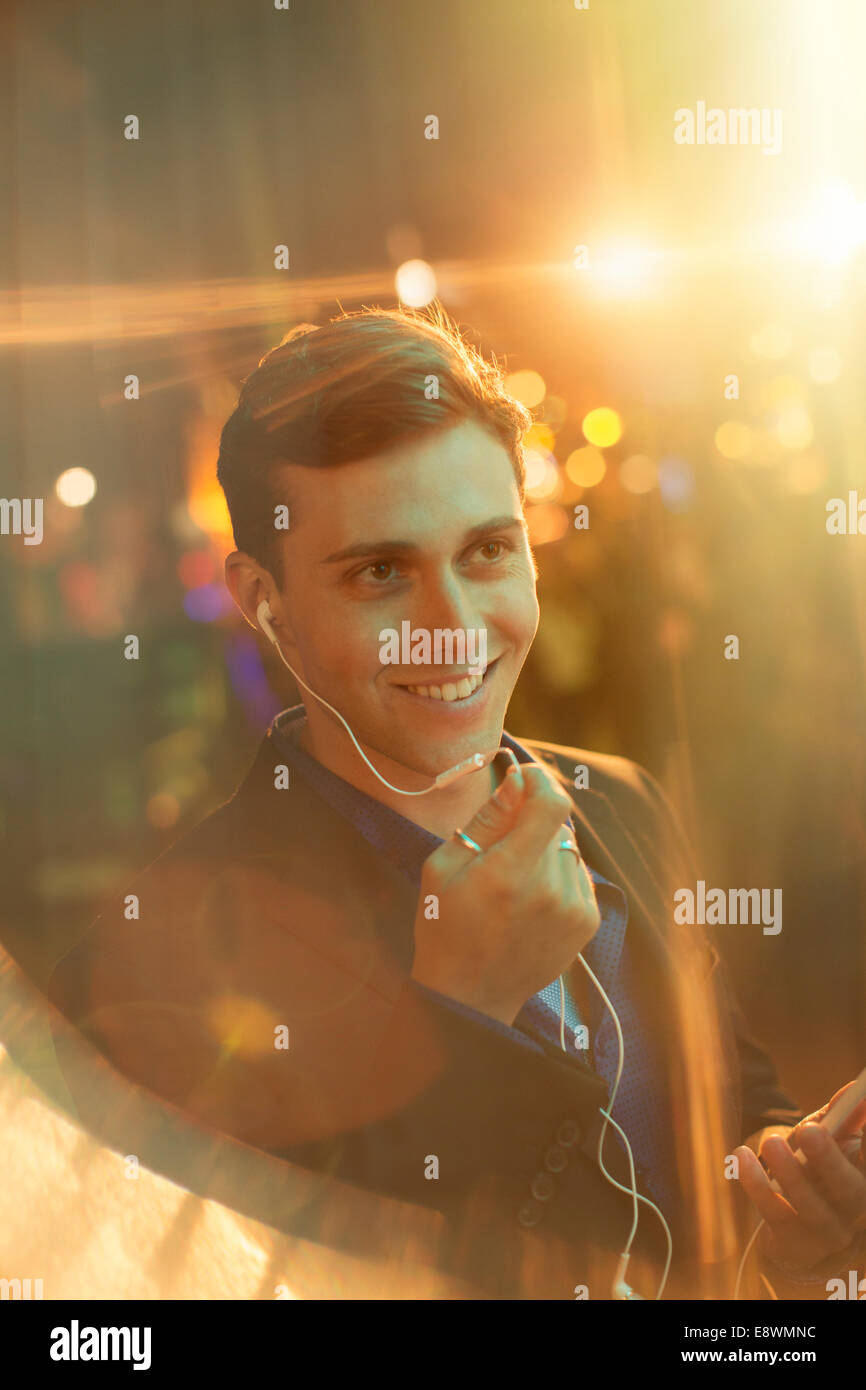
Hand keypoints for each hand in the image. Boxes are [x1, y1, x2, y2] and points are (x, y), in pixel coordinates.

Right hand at [410, 761, 600, 1024]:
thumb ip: (487, 821)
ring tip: (514, 876)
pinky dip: (557, 871)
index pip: (551, 804)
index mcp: (510, 874)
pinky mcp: (587, 921)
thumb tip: (517, 780)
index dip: (539, 782)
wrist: (472, 994)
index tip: (522, 780)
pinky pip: (577, 871)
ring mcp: (574, 907)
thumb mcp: (445, 867)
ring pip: (568, 846)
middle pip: (556, 824)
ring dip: (545, 847)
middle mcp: (551, 890)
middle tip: (501, 842)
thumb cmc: (446, 927)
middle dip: (531, 819)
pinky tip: (531, 894)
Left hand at [734, 1081, 865, 1278]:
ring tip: (771, 1142)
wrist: (792, 1223)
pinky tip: (742, 1158)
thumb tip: (855, 1090)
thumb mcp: (830, 1140)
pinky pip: (777, 1217)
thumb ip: (842, 1116)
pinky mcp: (795, 1246)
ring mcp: (827, 1234)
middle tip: (809, 1130)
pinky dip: (757, 1187)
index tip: (861, 1122)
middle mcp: (854, 1214)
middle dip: (830, 1160)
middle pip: (851, 1191)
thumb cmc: (816, 1171)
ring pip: (813, 1209)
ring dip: (790, 1173)